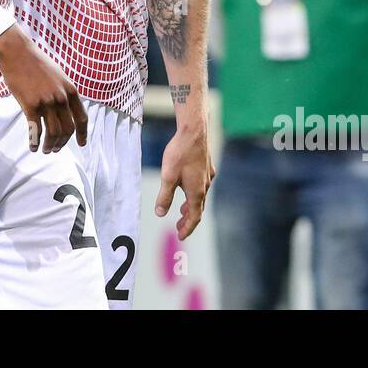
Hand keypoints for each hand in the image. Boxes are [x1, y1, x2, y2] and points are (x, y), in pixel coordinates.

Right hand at [0, 26, 87, 152]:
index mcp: (70, 90)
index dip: (83, 134)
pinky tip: (32, 146)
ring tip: (45, 149)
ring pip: (53, 133)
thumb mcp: (58, 75)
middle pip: (68, 129)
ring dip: (50, 145)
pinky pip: (36, 130)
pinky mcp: (31, 105)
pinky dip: (35, 142)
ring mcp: (47, 102)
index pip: (82, 118)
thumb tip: (65, 108)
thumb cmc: (35, 62)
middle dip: (63, 143)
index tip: (81, 144)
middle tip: (56, 148)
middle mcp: (61, 98)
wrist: (17, 52)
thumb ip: (64, 91)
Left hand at [155, 124, 214, 239]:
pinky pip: (202, 185)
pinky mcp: (207, 166)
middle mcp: (205, 185)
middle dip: (188, 219)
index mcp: (196, 191)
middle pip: (198, 208)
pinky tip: (188, 187)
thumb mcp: (168, 177)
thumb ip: (164, 197)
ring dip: (191, 206)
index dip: (187, 228)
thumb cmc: (180, 153)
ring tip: (182, 210)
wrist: (194, 131)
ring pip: (200, 196)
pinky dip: (194, 192)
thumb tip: (160, 213)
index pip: (195, 217)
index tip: (181, 236)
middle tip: (178, 227)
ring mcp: (208, 175)